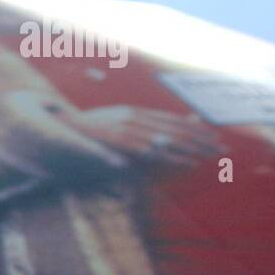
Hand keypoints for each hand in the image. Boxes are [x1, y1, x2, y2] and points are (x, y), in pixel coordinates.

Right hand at [53, 105, 221, 166]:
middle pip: (173, 127)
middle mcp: (131, 117)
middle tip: (221, 147)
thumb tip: (143, 128)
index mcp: (130, 112)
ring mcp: (126, 130)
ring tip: (212, 155)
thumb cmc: (79, 132)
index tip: (212, 133)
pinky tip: (189, 163)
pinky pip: (153, 153)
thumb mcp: (106, 123)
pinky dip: (173, 158)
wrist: (53, 129)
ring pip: (168, 139)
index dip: (192, 126)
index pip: (169, 118)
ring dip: (192, 147)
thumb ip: (128, 124)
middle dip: (199, 137)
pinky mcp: (120, 145)